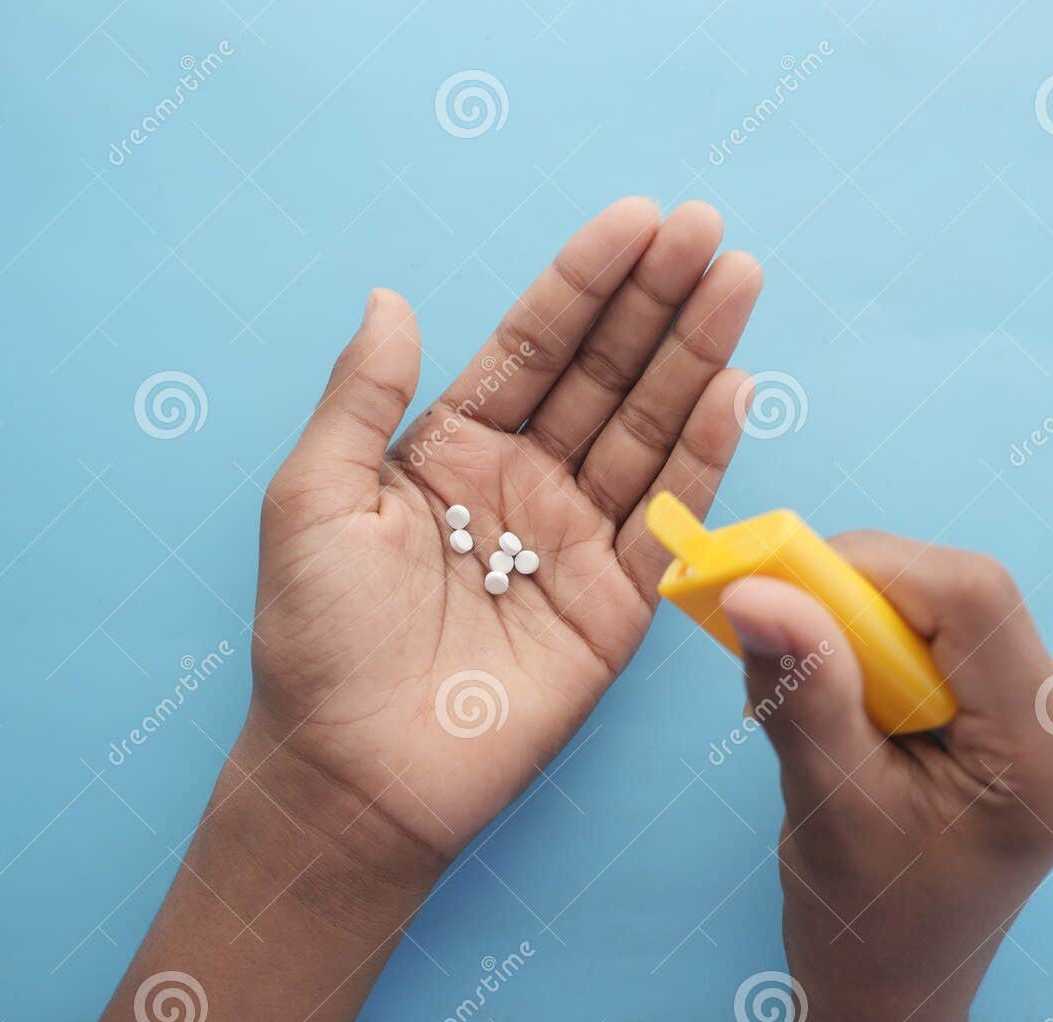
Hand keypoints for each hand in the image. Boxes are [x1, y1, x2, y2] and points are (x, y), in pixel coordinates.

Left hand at [244, 196, 762, 871]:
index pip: (532, 348)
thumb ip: (362, 396)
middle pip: (605, 376)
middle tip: (711, 231)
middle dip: (657, 302)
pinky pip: (668, 523)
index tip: (638, 218)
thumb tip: (392, 297)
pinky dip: (704, 460)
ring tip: (739, 284)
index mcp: (451, 450)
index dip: (584, 282)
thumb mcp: (313, 497)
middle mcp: (522, 484)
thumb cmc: (316, 638)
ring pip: (647, 433)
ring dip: (695, 358)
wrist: (351, 773)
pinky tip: (734, 390)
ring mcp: (575, 544)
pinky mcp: (615, 609)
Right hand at [717, 536, 1052, 1021]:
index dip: (869, 568)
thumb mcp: (828, 802)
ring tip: (814, 698)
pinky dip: (882, 650)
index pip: (973, 597)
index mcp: (1047, 752)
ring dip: (863, 629)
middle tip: (779, 647)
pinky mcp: (1030, 710)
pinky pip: (951, 635)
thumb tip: (755, 590)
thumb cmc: (865, 920)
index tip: (774, 585)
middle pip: (960, 596)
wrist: (895, 986)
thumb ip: (805, 690)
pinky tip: (851, 707)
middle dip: (856, 604)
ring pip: (948, 608)